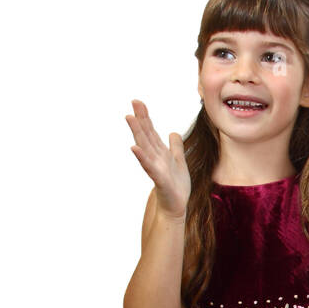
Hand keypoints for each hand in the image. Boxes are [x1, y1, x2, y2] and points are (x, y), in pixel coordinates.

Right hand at [125, 99, 190, 218]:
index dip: (145, 117)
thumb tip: (173, 132)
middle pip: (146, 134)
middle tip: (134, 102)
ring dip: (137, 132)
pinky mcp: (159, 179)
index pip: (151, 131)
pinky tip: (134, 148)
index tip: (138, 102)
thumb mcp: (179, 161)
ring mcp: (155, 167)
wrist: (176, 206)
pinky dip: (142, 157)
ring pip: (145, 146)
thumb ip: (176, 147)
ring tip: (129, 118)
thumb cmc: (176, 185)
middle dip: (140, 119)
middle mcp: (155, 157)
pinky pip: (149, 166)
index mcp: (160, 152)